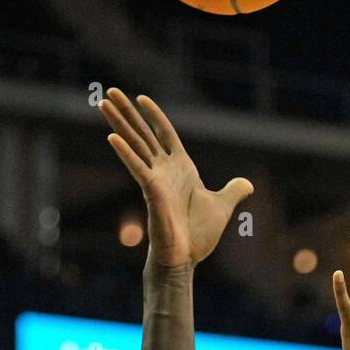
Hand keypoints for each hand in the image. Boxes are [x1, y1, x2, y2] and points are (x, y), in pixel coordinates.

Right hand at [99, 88, 252, 269]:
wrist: (187, 259)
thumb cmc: (198, 236)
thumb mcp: (222, 207)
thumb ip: (232, 191)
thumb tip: (248, 184)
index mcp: (181, 168)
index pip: (165, 133)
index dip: (154, 115)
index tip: (141, 98)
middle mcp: (164, 170)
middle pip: (143, 133)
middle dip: (127, 112)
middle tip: (109, 91)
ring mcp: (155, 179)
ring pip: (134, 144)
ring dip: (118, 123)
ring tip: (102, 102)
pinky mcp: (151, 193)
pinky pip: (137, 168)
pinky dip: (126, 153)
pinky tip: (112, 138)